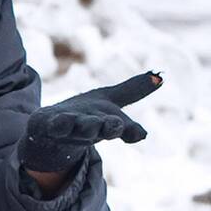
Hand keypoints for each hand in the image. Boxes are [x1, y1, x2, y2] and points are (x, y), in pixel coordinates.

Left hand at [18, 71, 162, 176]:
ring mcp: (70, 129)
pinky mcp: (50, 125)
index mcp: (107, 123)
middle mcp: (91, 128)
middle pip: (102, 129)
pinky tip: (59, 120)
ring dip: (86, 126)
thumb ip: (133, 90)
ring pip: (80, 128)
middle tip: (116, 125)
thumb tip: (160, 76)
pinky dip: (58, 123)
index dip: (131, 131)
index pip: (124, 129)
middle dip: (109, 127)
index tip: (140, 134)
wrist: (50, 132)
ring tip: (92, 124)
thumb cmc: (85, 116)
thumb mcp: (110, 101)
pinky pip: (55, 125)